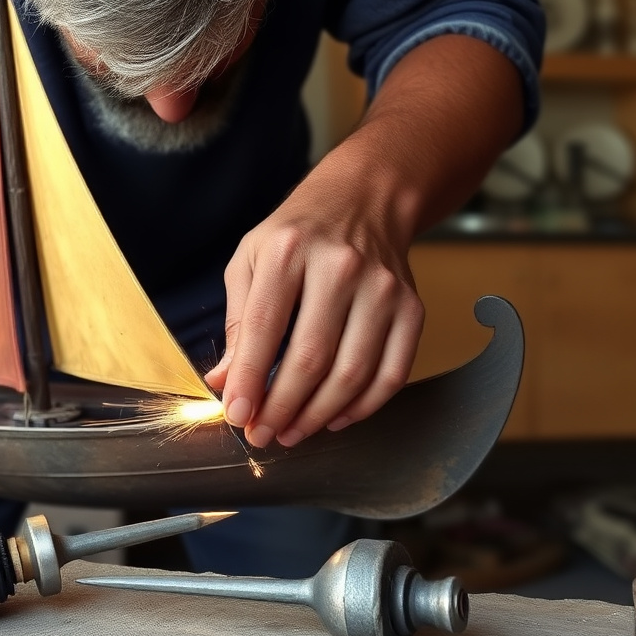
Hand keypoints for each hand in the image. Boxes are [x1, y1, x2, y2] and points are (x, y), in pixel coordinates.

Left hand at [204, 142, 424, 447]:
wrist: (363, 200)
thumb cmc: (296, 236)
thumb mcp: (250, 261)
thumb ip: (238, 323)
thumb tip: (224, 382)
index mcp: (288, 252)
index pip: (264, 330)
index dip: (249, 382)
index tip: (237, 416)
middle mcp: (340, 267)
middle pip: (310, 359)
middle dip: (281, 409)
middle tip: (262, 434)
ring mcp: (382, 288)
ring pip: (351, 374)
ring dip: (318, 416)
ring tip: (291, 432)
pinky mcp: (411, 307)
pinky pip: (391, 373)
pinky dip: (362, 407)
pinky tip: (334, 418)